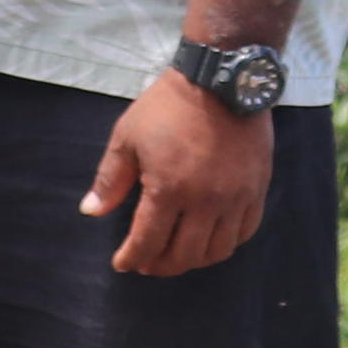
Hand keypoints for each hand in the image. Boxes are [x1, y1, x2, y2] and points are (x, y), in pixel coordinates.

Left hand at [83, 70, 271, 275]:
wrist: (220, 81)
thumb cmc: (167, 108)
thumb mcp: (127, 138)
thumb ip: (111, 180)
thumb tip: (91, 212)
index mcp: (168, 190)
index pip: (148, 241)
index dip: (132, 258)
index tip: (123, 264)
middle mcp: (205, 202)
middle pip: (184, 255)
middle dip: (161, 266)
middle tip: (147, 263)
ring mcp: (236, 198)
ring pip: (217, 251)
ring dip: (193, 261)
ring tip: (177, 255)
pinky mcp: (257, 189)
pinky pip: (245, 232)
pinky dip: (225, 244)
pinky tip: (210, 240)